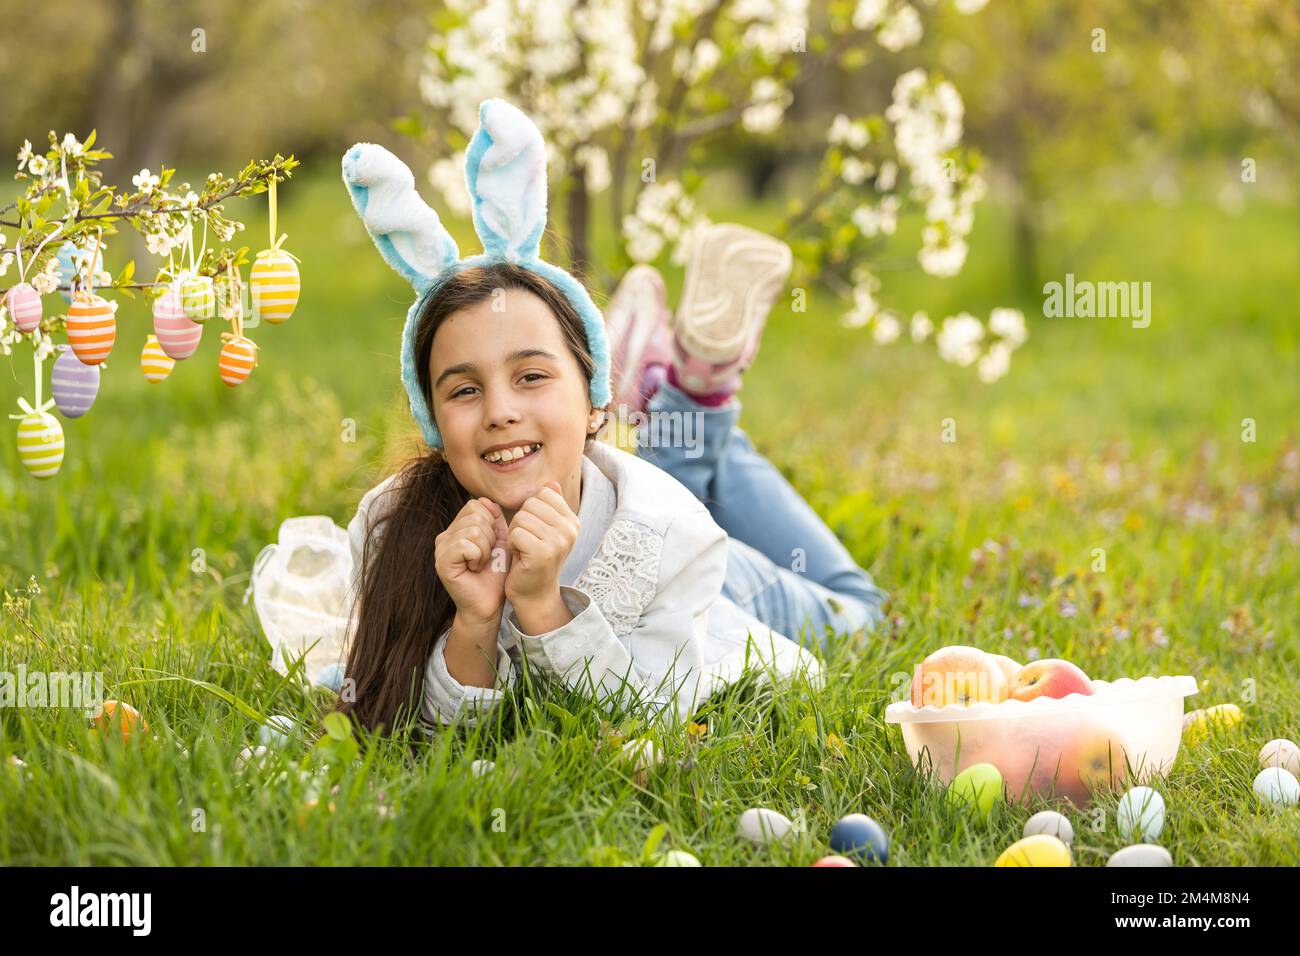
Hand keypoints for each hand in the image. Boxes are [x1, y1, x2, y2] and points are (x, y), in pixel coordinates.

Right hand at [434, 497, 510, 624]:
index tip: (491, 545)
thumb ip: (495, 520)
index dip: (491, 523)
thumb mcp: (499, 541)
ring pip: (474, 530)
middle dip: (490, 537)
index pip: (476, 505)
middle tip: (486, 557)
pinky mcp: (442, 562)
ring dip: (486, 549)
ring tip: (481, 564)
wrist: (489, 603)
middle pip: (476, 515)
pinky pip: (466, 545)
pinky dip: (478, 557)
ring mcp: (441, 548)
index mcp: (456, 529)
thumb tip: (487, 500)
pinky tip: (475, 569)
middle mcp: (445, 536)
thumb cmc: (495, 574)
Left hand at [505, 480, 579, 609]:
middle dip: (521, 522)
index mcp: (573, 521)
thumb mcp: (545, 530)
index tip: (535, 531)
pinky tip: (520, 557)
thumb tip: (551, 483)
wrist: (535, 594)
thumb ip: (550, 506)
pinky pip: (516, 533)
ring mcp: (559, 541)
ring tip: (524, 549)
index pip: (543, 493)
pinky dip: (512, 544)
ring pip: (521, 518)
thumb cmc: (535, 559)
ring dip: (515, 533)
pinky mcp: (543, 553)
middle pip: (530, 504)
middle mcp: (570, 529)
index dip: (531, 510)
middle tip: (527, 542)